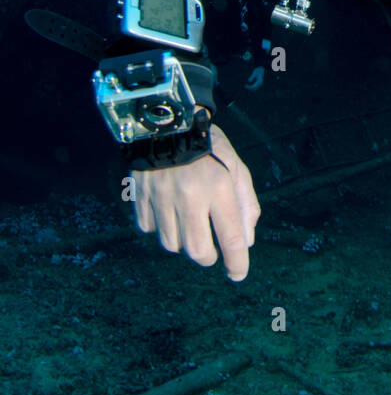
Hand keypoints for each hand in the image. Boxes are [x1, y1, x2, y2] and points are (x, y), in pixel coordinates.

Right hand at [132, 123, 260, 280]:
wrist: (167, 119)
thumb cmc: (209, 146)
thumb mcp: (237, 167)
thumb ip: (245, 205)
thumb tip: (245, 242)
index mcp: (219, 188)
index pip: (231, 238)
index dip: (237, 263)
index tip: (238, 274)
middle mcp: (190, 196)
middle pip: (197, 250)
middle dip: (208, 256)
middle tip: (211, 246)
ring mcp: (161, 197)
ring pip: (171, 244)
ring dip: (183, 241)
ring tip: (188, 222)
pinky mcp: (140, 195)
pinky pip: (148, 228)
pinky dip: (159, 226)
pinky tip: (167, 211)